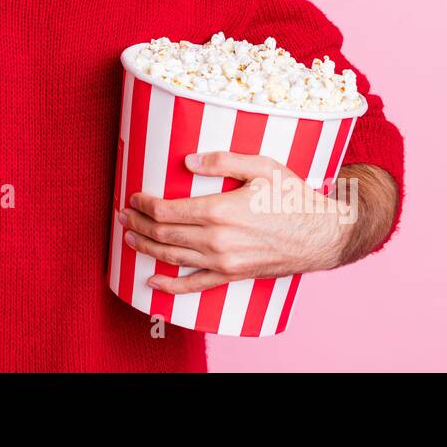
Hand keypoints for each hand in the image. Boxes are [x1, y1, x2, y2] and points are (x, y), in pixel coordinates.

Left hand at [117, 150, 349, 293]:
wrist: (323, 233)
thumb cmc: (293, 196)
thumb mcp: (261, 166)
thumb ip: (222, 160)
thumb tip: (187, 161)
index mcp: (220, 210)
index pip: (166, 211)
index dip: (143, 204)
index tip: (133, 197)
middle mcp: (218, 239)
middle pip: (163, 234)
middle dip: (137, 225)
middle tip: (123, 216)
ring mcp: (224, 261)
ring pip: (172, 257)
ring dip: (146, 248)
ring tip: (129, 239)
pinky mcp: (232, 275)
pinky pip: (194, 285)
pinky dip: (170, 286)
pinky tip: (152, 282)